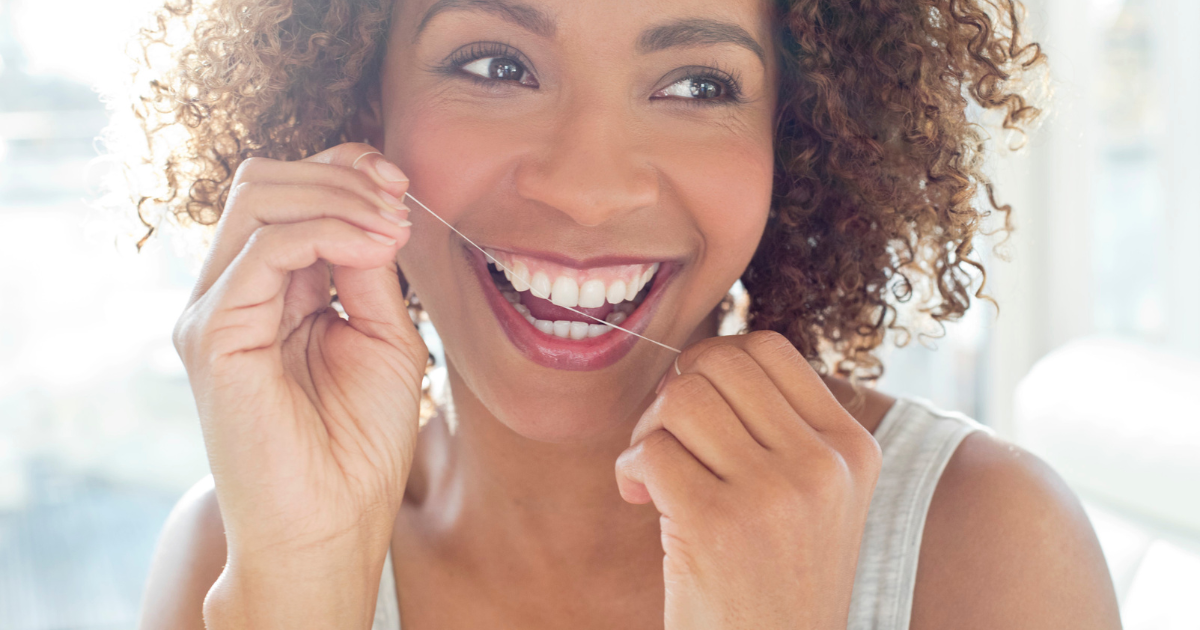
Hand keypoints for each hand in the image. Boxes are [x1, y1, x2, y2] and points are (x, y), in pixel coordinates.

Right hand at [172, 143, 426, 626]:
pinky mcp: (211, 333)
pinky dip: (327, 231)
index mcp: (269, 291)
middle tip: (401, 199)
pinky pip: (264, 247)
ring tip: (394, 227)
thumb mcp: (383, 336)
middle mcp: (233, 292)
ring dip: (339, 198)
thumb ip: (369, 270)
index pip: (286, 194)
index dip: (342, 171)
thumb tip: (377, 208)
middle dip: (341, 174)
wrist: (331, 522)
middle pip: (263, 181)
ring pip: (257, 198)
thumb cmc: (359, 443)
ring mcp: (215, 309)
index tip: (402, 186)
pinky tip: (374, 248)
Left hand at [615, 331, 882, 629]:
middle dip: (677, 391)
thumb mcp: (813, 500)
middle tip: (668, 440)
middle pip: (722, 364)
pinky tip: (640, 498)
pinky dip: (629, 468)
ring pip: (683, 399)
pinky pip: (652, 451)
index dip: (714, 362)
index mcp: (852, 449)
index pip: (770, 348)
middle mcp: (822, 465)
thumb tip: (708, 357)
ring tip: (654, 474)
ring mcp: (774, 494)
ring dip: (650, 430)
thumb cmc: (775, 581)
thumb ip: (782, 429)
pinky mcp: (716, 525)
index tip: (697, 409)